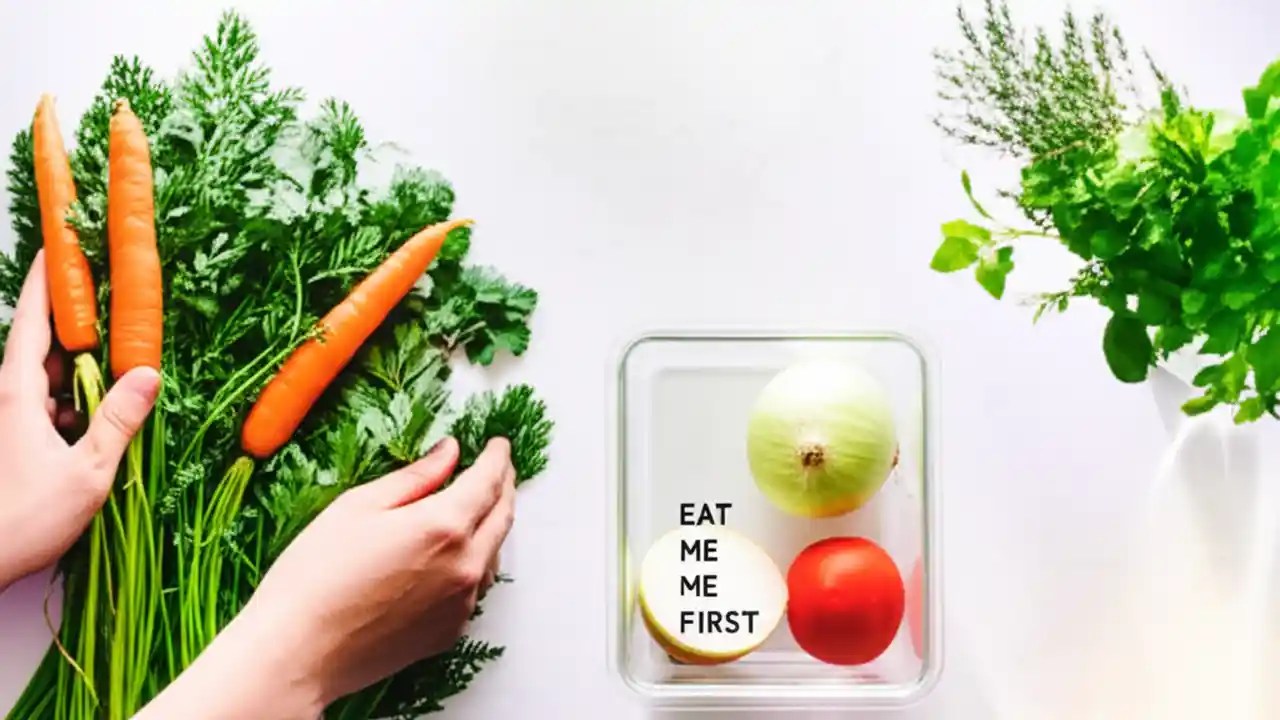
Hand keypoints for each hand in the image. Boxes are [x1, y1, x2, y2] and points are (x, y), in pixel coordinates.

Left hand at [0, 251, 160, 591]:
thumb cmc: (26, 518)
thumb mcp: (87, 471)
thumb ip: (118, 420)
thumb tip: (148, 374)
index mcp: (17, 392)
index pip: (34, 319)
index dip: (48, 279)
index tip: (59, 243)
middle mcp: (8, 397)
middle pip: (46, 344)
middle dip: (82, 325)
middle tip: (119, 304)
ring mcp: (9, 419)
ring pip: (50, 377)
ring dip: (82, 372)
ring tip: (122, 369)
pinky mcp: (13, 440)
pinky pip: (48, 405)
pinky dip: (75, 402)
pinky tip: (100, 419)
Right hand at [134, 435, 515, 717]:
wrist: (297, 652)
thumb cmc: (316, 576)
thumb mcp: (360, 506)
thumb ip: (415, 476)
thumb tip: (449, 452)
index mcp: (443, 526)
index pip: (488, 481)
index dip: (497, 458)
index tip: (498, 445)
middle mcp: (464, 565)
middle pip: (501, 517)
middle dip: (503, 487)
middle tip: (498, 470)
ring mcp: (461, 603)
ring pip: (492, 555)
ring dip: (491, 527)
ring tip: (478, 510)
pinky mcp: (450, 631)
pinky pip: (473, 589)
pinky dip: (473, 565)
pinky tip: (453, 558)